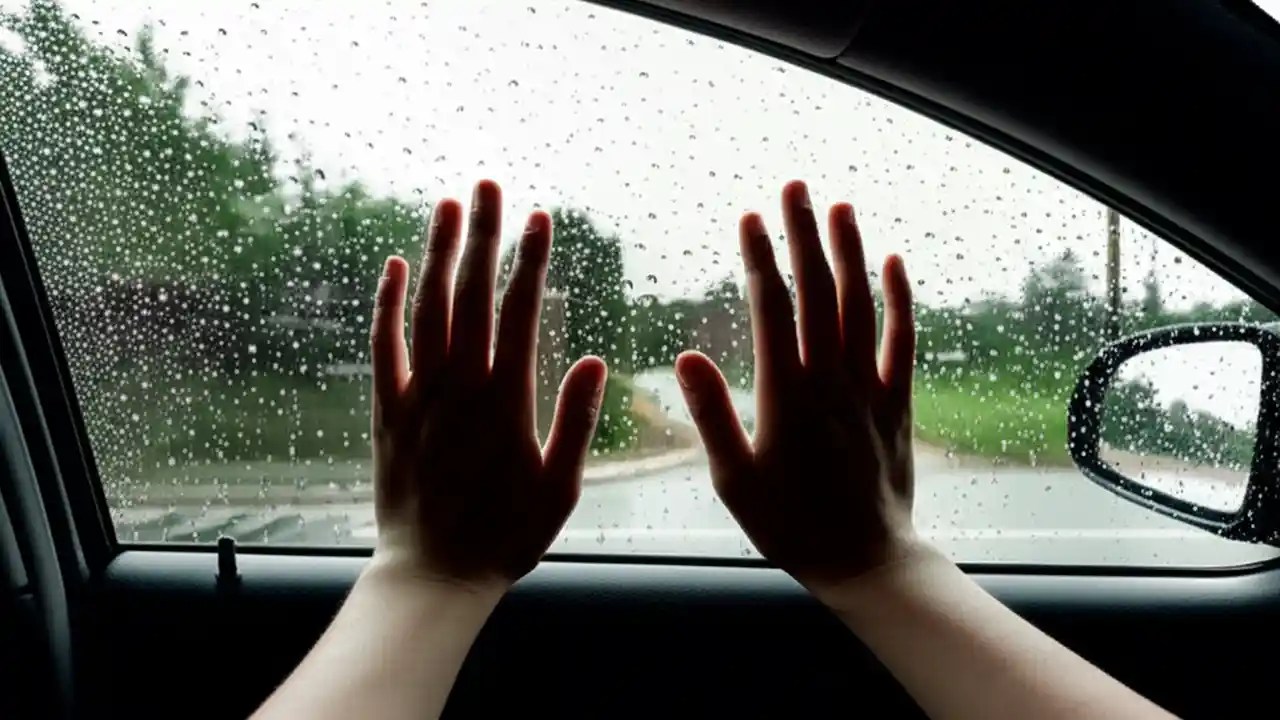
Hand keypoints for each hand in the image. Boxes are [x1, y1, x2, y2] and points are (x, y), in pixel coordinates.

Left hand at [368, 179, 606, 594]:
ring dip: (436, 254)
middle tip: (489, 186)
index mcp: (506, 401)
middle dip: (482, 236)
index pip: (519, 312)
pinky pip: (383, 347)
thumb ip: (576, 420)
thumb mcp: (560, 487)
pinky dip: (386, 304)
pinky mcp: (387, 412)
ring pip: (425, 309)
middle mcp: (458, 388)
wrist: (434, 575)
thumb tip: (592, 358)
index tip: (540, 218)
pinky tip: (393, 266)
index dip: (530, 261)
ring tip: (447, 206)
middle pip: (470, 295)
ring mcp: (417, 396)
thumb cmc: (506, 536)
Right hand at [676, 180, 920, 605]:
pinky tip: (895, 263)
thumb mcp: (734, 479)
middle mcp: (831, 380)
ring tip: (838, 207)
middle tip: (793, 188)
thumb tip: (686, 355)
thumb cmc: (790, 525)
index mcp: (786, 395)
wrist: (864, 560)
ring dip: (849, 253)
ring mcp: (870, 387)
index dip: (759, 258)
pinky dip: (901, 299)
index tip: (748, 218)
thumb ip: (711, 415)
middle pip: (817, 291)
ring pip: (861, 305)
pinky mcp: (898, 402)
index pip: (771, 308)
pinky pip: (903, 340)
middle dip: (803, 235)